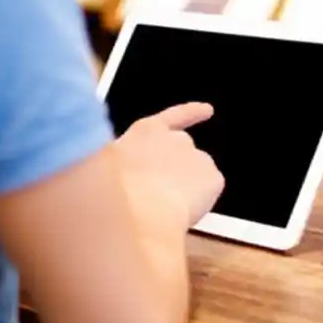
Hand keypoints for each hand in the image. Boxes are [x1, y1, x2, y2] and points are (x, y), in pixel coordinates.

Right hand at [115, 103, 224, 227]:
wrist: (138, 210)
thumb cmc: (114, 190)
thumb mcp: (108, 165)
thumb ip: (125, 162)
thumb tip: (129, 173)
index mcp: (147, 131)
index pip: (174, 117)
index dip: (192, 113)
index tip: (208, 110)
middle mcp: (176, 139)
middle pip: (184, 150)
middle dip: (176, 166)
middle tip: (161, 192)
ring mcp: (197, 157)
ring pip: (198, 173)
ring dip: (187, 187)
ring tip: (166, 209)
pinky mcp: (213, 179)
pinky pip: (209, 192)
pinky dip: (201, 202)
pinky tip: (185, 212)